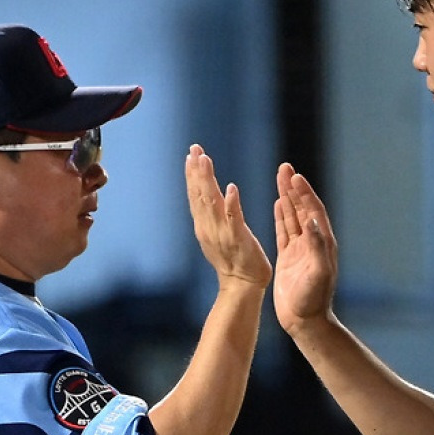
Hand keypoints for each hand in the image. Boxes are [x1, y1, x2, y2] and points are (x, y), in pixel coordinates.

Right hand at [185, 144, 271, 288]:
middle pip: (200, 195)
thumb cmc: (232, 260)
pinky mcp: (238, 240)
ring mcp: (222, 233)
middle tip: (195, 149)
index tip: (192, 153)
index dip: (193, 174)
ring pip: (212, 203)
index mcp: (205, 225)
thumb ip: (210, 215)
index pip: (196, 195)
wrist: (242, 286)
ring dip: (207, 181)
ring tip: (204, 160)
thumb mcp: (216, 234)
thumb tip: (204, 195)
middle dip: (196, 171)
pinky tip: (232, 188)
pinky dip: (231, 203)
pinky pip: (234, 219)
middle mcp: (209, 227)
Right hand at [273, 163, 337, 333]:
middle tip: (285, 167)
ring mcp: (300, 249)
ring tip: (280, 176)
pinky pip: (285, 231)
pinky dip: (282, 215)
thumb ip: (317, 247)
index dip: (305, 193)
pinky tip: (278, 203)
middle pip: (303, 208)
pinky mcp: (289, 257)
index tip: (295, 176)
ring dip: (287, 196)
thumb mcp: (318, 273)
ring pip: (293, 216)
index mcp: (322, 243)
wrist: (305, 322)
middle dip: (294, 187)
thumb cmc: (313, 300)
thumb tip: (312, 221)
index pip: (313, 211)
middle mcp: (313, 242)